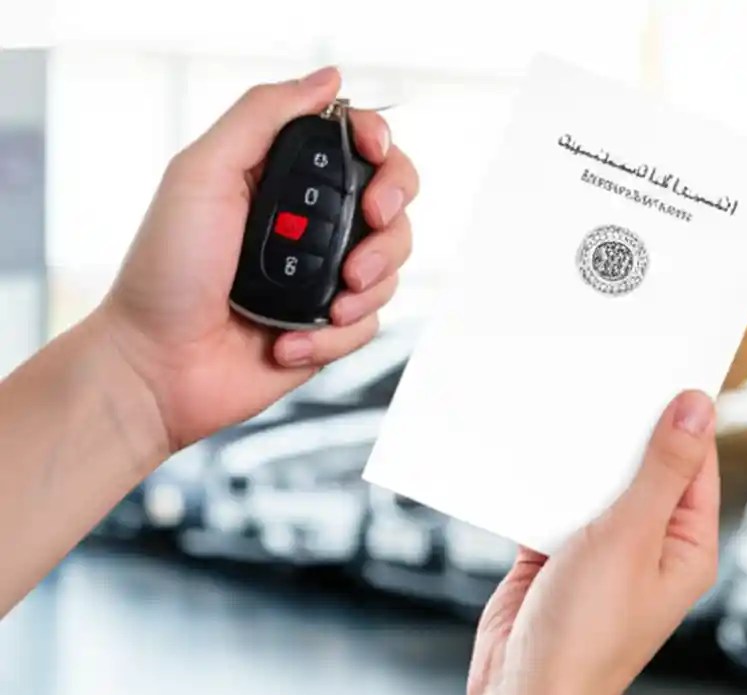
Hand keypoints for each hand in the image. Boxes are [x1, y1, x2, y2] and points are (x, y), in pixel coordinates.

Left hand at [97, 67, 418, 449]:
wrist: (157, 366)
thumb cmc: (165, 273)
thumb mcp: (202, 173)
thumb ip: (262, 116)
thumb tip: (327, 80)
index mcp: (281, 180)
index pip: (357, 146)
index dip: (380, 148)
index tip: (375, 159)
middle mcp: (309, 226)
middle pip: (393, 203)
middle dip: (390, 221)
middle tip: (366, 235)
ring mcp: (321, 276)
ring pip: (393, 265)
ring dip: (366, 285)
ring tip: (327, 303)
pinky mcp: (329, 326)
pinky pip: (370, 323)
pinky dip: (335, 335)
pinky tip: (289, 341)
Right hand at [467, 390, 719, 694]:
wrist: (523, 693)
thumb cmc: (585, 641)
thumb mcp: (629, 538)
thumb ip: (661, 472)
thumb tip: (695, 411)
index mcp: (685, 544)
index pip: (694, 461)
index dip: (683, 415)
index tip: (667, 370)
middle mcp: (647, 544)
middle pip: (642, 465)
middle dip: (623, 430)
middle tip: (607, 382)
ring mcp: (601, 551)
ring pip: (595, 483)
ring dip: (578, 457)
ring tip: (565, 415)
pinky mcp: (557, 555)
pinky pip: (553, 504)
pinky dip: (540, 484)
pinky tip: (528, 461)